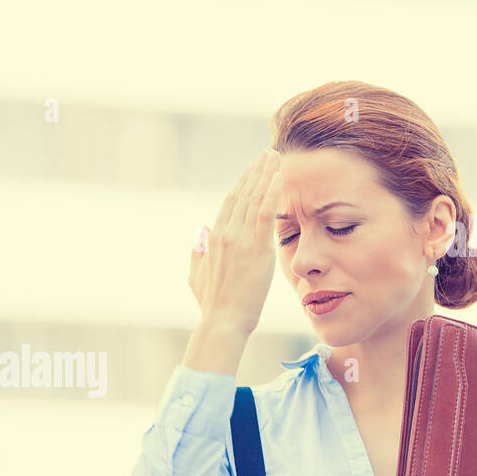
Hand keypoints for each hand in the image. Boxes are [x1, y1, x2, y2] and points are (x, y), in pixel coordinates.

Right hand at [189, 147, 283, 337]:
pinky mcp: (256, 249)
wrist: (223, 321)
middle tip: (268, 154)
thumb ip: (197, 252)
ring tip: (277, 157)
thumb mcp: (196, 275)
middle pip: (243, 194)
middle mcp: (225, 234)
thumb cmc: (212, 305)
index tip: (252, 170)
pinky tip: (280, 177)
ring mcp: (240, 240)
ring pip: (254, 199)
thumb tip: (200, 232)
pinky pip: (266, 213)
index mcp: (213, 239)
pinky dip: (272, 193)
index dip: (242, 184)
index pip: (230, 203)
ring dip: (266, 175)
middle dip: (256, 172)